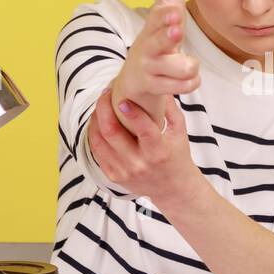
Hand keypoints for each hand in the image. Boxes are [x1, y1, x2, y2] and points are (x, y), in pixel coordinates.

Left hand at [88, 83, 203, 207]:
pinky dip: (93, 133)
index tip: (121, 96)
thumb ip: (169, 108)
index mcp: (158, 151)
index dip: (130, 112)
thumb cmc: (177, 155)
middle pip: (112, 132)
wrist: (173, 188)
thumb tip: (158, 84)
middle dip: (104, 108)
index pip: (143, 130)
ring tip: (100, 104)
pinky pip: (96, 151)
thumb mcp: (180, 131)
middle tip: (106, 93)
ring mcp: (124, 171)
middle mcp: (139, 163)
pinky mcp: (113, 176)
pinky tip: (97, 121)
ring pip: (99, 140)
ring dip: (96, 118)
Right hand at [111, 0, 200, 132]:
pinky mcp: (154, 87)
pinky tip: (183, 77)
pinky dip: (191, 82)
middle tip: (175, 31)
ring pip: (183, 68)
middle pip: (160, 41)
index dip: (166, 15)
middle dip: (167, 36)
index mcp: (154, 23)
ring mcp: (150, 67)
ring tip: (184, 65)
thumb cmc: (158, 37)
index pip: (159, 16)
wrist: (137, 79)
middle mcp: (148, 44)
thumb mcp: (162, 7)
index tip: (171, 10)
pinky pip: (188, 85)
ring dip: (189, 67)